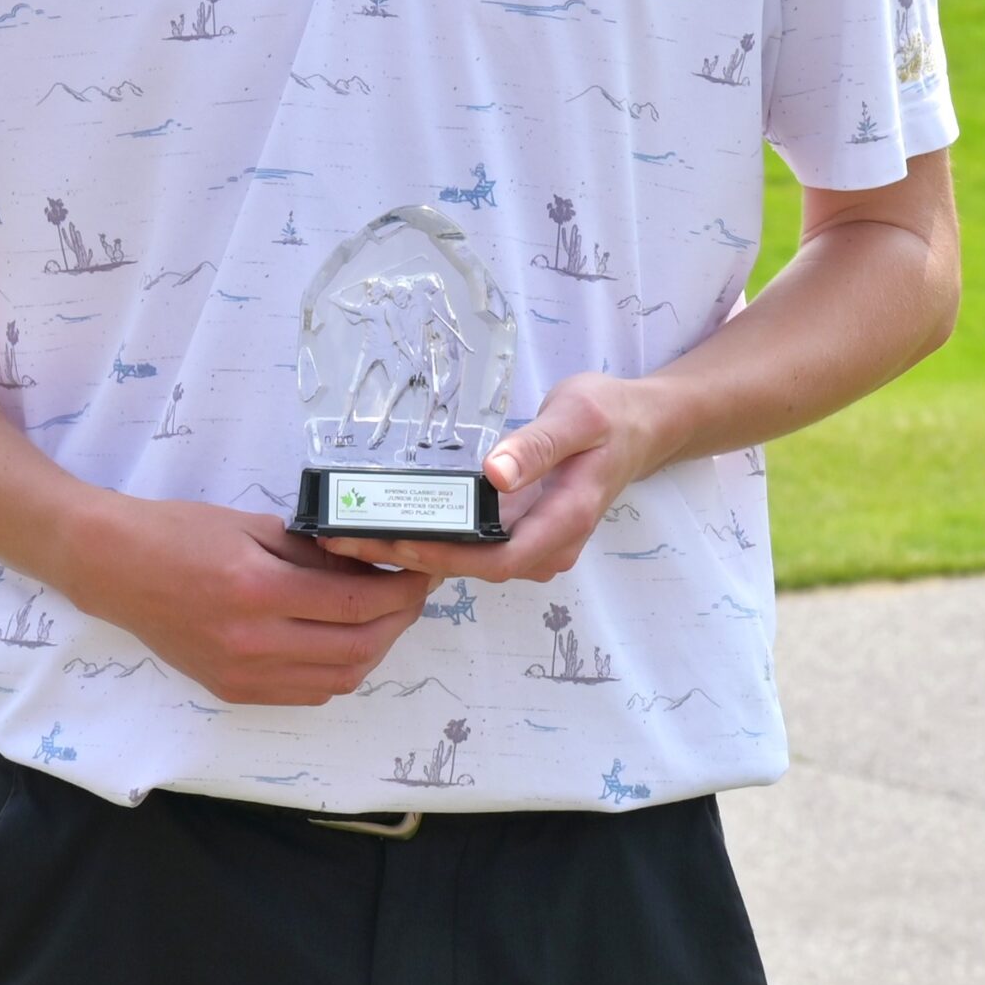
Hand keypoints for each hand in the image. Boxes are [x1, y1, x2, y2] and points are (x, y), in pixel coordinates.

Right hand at [75, 495, 432, 704]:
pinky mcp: (232, 690)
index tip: (422, 572)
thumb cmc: (180, 533)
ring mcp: (242, 674)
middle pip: (355, 648)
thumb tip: (370, 566)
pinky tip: (345, 642)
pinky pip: (306, 693)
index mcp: (258, 590)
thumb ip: (313, 552)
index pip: (354, 603)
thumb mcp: (254, 526)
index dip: (400, 591)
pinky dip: (338, 672)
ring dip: (373, 651)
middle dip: (397, 622)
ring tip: (385, 617)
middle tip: (414, 594)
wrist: (115, 568)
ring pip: (337, 679)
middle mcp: (253, 642)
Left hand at [319, 371, 654, 585]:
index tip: (389, 541)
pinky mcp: (523, 533)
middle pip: (475, 567)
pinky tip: (391, 525)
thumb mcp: (576, 418)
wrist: (639, 427)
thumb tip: (493, 476)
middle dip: (411, 557)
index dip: (442, 557)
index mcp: (565, 521)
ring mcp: (536, 543)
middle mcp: (549, 546)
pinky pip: (475, 546)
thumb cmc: (608, 417)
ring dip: (416, 552)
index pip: (496, 560)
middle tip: (345, 542)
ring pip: (471, 561)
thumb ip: (536, 447)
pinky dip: (434, 539)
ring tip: (353, 537)